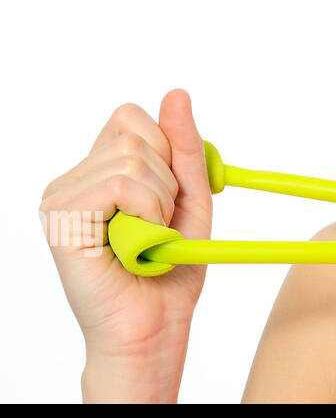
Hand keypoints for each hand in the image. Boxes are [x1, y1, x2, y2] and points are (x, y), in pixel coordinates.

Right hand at [39, 89, 212, 400]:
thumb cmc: (170, 266)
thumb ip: (185, 146)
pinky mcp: (61, 218)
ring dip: (160, 200)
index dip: (165, 148)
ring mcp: (60, 197)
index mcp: (98, 170)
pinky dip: (147, 209)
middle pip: (134, 131)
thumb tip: (177, 93)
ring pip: (132, 157)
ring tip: (147, 236)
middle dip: (167, 177)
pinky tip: (136, 241)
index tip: (170, 193)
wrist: (157, 323)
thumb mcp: (192, 195)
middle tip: (157, 222)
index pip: (133, 117)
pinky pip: (120, 182)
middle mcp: (72, 179)